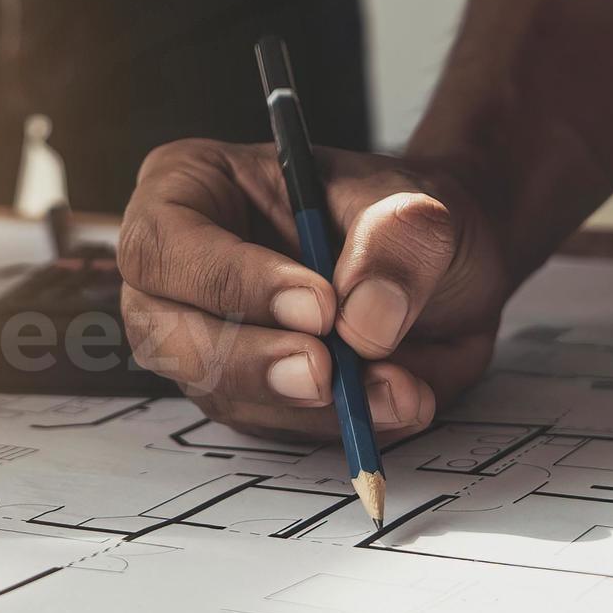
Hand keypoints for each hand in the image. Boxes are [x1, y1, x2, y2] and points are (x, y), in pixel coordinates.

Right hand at [117, 138, 512, 440]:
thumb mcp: (411, 201)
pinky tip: (393, 403)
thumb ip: (396, 240)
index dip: (234, 281)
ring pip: (219, 391)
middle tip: (327, 372)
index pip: (167, 243)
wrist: (445, 274)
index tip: (319, 306)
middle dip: (252, 361)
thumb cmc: (401, 219)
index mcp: (188, 186)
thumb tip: (367, 317)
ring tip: (397, 387)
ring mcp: (204, 338)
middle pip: (166, 333)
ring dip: (307, 405)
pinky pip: (270, 426)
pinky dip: (331, 425)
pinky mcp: (244, 393)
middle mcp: (180, 269)